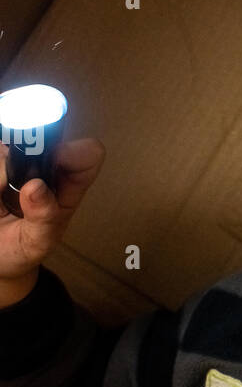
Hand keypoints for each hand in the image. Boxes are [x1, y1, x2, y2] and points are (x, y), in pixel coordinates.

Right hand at [0, 137, 105, 282]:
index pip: (87, 157)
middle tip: (9, 182)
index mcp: (67, 187)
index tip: (57, 157)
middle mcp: (43, 167)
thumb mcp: (37, 243)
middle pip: (41, 138)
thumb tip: (36, 187)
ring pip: (6, 149)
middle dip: (25, 151)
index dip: (76, 151)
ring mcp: (15, 162)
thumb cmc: (22, 248)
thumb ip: (43, 218)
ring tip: (0, 201)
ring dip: (1, 173)